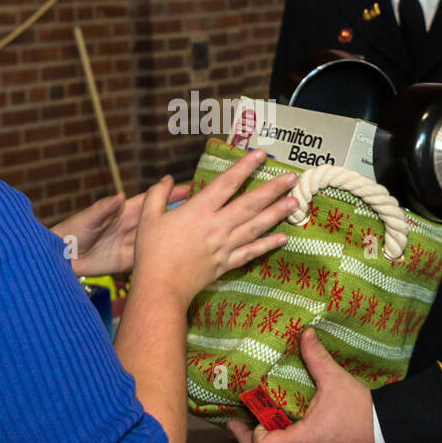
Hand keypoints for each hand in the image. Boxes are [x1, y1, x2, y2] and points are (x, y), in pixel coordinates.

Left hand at [52, 183, 190, 276]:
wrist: (63, 258)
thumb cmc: (73, 232)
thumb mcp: (87, 220)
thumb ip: (103, 209)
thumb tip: (120, 196)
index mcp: (124, 212)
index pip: (152, 200)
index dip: (170, 193)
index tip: (190, 186)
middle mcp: (132, 227)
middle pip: (162, 219)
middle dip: (181, 213)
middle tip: (205, 210)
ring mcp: (133, 245)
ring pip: (159, 239)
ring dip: (177, 236)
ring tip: (200, 234)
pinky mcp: (129, 262)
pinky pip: (150, 259)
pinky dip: (165, 258)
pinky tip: (183, 259)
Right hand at [132, 149, 297, 307]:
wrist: (159, 288)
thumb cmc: (151, 253)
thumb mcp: (147, 218)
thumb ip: (157, 195)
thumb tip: (167, 178)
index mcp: (198, 211)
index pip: (227, 183)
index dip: (244, 167)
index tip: (260, 154)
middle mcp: (216, 226)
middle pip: (250, 203)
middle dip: (273, 189)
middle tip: (292, 178)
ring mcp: (224, 246)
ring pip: (256, 227)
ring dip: (277, 213)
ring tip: (294, 202)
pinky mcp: (226, 264)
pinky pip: (251, 252)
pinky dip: (268, 245)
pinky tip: (283, 238)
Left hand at [227, 327, 376, 442]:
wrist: (390, 433)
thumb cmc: (362, 409)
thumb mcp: (335, 380)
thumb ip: (316, 357)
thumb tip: (305, 332)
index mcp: (304, 442)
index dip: (252, 436)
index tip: (251, 419)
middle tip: (246, 424)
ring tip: (268, 429)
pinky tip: (293, 439)